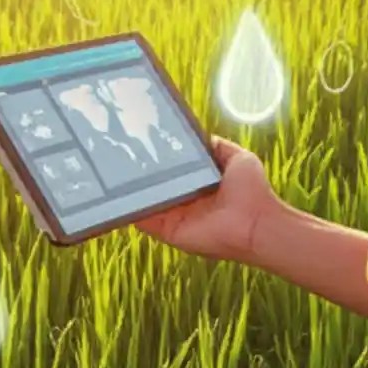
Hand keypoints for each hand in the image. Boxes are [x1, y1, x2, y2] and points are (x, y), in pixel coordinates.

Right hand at [131, 136, 281, 261]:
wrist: (256, 223)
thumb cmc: (252, 191)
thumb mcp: (238, 159)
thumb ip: (218, 147)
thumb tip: (201, 136)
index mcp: (198, 185)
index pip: (172, 170)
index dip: (159, 157)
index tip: (142, 140)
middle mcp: (183, 201)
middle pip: (154, 184)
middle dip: (139, 171)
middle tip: (121, 151)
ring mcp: (173, 216)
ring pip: (144, 200)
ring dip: (130, 188)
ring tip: (112, 168)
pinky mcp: (167, 230)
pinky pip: (141, 219)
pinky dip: (128, 208)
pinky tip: (116, 192)